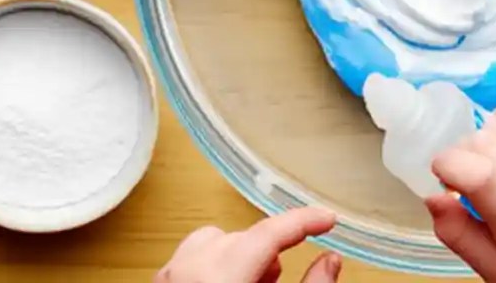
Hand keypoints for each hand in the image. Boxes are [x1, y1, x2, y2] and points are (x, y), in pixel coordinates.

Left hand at [156, 208, 341, 282]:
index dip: (305, 220)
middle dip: (269, 250)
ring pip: (213, 244)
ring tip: (259, 282)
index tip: (326, 219)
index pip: (269, 232)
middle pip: (241, 236)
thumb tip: (329, 262)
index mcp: (218, 275)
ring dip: (241, 257)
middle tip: (285, 273)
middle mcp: (185, 271)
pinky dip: (215, 268)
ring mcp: (166, 279)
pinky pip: (190, 261)